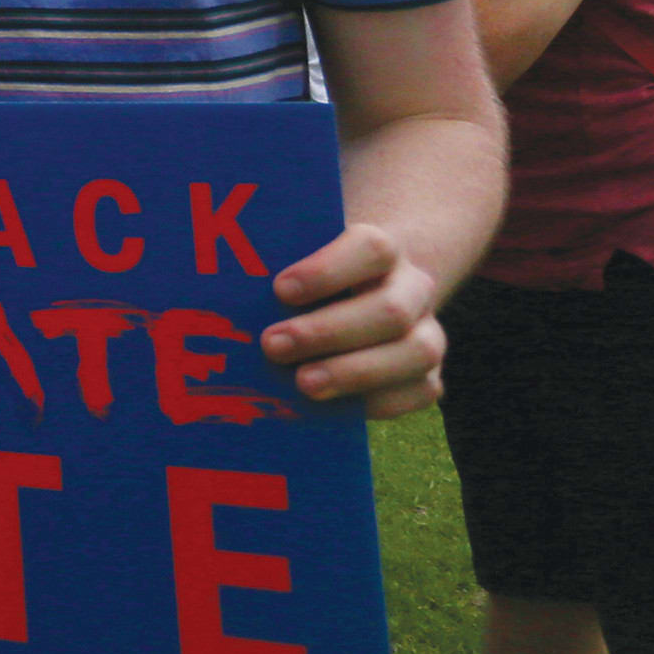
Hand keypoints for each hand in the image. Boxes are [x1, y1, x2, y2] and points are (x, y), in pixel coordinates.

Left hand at [259, 220, 446, 418]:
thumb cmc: (308, 284)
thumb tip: (224, 297)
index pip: (371, 248)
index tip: (279, 289)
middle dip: (328, 332)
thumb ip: (271, 275)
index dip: (327, 270)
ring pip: (417, 352)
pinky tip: (334, 405)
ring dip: (355, 372)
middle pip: (390, 310)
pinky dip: (378, 402)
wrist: (357, 301)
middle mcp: (413, 288)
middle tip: (273, 345)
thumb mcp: (295, 267)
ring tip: (302, 383)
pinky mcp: (428, 375)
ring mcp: (428, 333)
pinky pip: (421, 392)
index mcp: (381, 250)